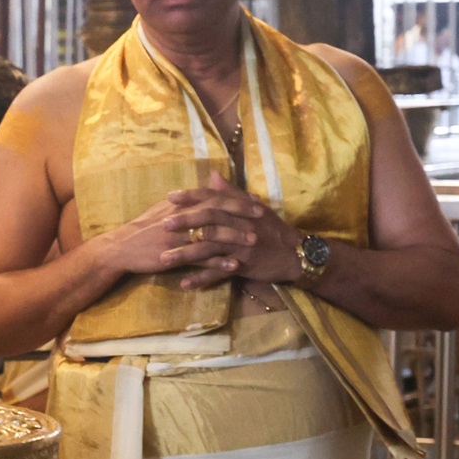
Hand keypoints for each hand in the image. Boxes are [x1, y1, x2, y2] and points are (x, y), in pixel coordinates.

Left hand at [157, 172, 301, 290]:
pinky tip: (184, 284)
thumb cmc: (272, 229)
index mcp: (240, 210)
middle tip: (162, 225)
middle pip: (209, 221)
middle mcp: (240, 225)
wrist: (296, 254)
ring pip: (210, 248)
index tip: (170, 197)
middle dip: (185, 222)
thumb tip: (212, 175)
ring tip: (164, 259)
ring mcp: (241, 246)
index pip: (213, 199)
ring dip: (185, 255)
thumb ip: (231, 193)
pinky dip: (202, 279)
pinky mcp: (244, 265)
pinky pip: (219, 273)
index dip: (192, 197)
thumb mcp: (255, 207)